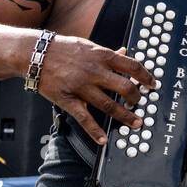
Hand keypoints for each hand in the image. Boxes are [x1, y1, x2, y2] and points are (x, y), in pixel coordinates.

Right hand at [35, 35, 155, 144]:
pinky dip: (94, 131)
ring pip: (109, 105)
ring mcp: (81, 87)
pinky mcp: (67, 99)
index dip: (146, 76)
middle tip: (140, 104)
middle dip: (137, 98)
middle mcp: (94, 71)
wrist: (33, 53)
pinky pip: (84, 118)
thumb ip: (107, 53)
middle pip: (125, 87)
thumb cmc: (62, 49)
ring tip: (136, 123)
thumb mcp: (87, 45)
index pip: (131, 66)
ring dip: (125, 116)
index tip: (152, 85)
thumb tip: (125, 52)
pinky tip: (103, 140)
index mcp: (101, 55)